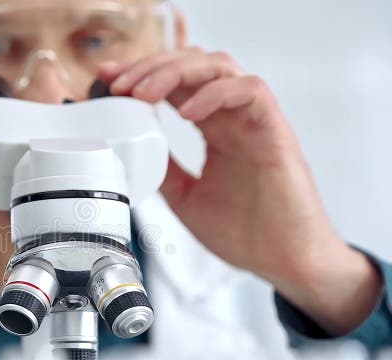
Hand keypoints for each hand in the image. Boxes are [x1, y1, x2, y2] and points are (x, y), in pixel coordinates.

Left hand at [100, 47, 380, 334]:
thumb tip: (129, 151)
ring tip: (144, 93)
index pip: (177, 83)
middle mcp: (235, 118)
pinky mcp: (276, 133)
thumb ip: (163, 169)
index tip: (107, 77)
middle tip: (118, 83)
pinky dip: (215, 93)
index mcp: (216, 129)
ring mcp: (256, 122)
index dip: (141, 72)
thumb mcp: (185, 197)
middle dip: (151, 66)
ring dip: (176, 72)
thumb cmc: (247, 233)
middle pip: (194, 64)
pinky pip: (251, 92)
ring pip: (220, 67)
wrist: (284, 263)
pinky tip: (187, 111)